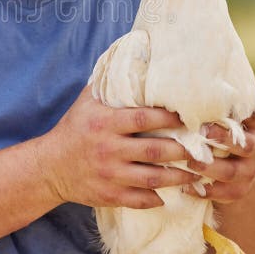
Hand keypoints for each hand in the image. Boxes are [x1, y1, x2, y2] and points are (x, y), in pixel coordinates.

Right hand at [35, 86, 197, 209]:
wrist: (49, 166)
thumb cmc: (74, 128)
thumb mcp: (86, 101)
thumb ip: (109, 83)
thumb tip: (129, 54)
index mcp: (105, 123)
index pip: (144, 119)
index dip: (170, 118)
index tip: (189, 117)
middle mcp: (108, 149)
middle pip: (154, 150)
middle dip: (183, 150)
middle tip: (204, 148)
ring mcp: (109, 174)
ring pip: (152, 178)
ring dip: (179, 176)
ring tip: (197, 172)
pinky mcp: (109, 195)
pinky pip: (139, 199)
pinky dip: (157, 198)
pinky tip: (171, 193)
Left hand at [186, 109, 254, 202]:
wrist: (241, 164)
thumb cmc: (220, 128)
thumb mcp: (225, 113)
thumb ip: (212, 101)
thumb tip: (181, 78)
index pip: (253, 116)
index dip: (239, 113)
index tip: (219, 107)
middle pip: (244, 145)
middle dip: (223, 139)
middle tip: (201, 132)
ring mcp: (250, 171)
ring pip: (231, 172)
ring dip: (210, 167)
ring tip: (190, 162)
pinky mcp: (239, 190)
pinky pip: (224, 194)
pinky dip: (205, 191)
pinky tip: (186, 186)